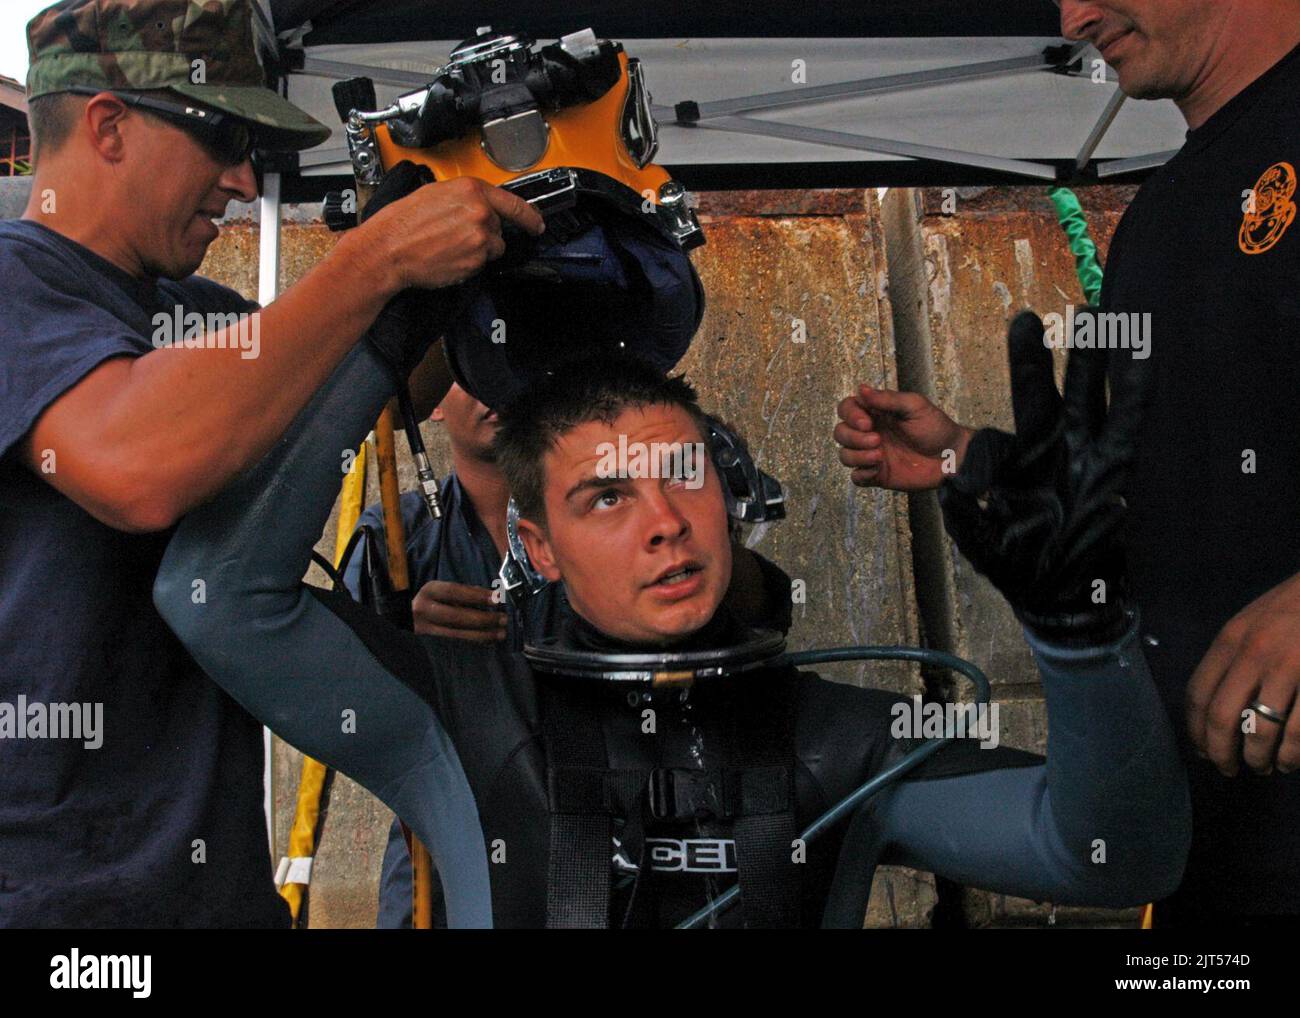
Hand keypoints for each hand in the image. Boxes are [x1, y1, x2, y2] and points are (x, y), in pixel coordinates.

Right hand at [363, 168, 545, 292]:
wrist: (388, 249)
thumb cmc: (402, 222)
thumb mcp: (434, 193)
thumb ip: (463, 196)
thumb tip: (477, 203)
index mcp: (471, 190)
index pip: (513, 202)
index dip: (530, 215)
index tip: (537, 222)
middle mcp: (480, 213)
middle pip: (499, 227)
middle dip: (485, 231)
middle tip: (457, 233)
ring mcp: (480, 239)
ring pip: (493, 247)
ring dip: (478, 248)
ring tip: (450, 244)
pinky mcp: (476, 261)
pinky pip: (482, 263)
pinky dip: (469, 262)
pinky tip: (448, 255)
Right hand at [411, 580, 507, 642]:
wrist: (405, 612)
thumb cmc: (432, 597)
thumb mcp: (444, 588)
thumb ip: (465, 591)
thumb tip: (492, 596)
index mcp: (430, 590)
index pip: (456, 592)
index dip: (477, 596)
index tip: (496, 599)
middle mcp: (425, 609)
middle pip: (457, 616)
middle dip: (483, 619)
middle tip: (503, 619)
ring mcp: (426, 627)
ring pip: (458, 633)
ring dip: (482, 634)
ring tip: (501, 633)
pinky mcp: (431, 639)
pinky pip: (457, 640)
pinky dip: (475, 640)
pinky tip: (490, 640)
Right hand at [834, 385, 971, 490]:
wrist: (952, 458)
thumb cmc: (936, 428)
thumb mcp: (915, 406)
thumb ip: (888, 399)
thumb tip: (861, 388)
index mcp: (876, 413)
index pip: (846, 409)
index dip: (850, 415)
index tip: (867, 422)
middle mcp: (869, 433)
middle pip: (840, 432)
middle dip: (853, 437)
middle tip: (878, 440)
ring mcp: (872, 454)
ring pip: (844, 455)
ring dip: (857, 455)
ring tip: (880, 456)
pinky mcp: (877, 475)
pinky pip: (856, 477)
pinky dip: (862, 473)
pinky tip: (877, 469)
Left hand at [938, 310, 1151, 645]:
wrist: (1058, 597)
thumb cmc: (1018, 567)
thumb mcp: (982, 542)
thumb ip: (966, 515)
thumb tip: (951, 486)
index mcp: (1015, 462)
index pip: (1008, 421)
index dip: (1015, 384)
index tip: (1016, 339)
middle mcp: (1051, 450)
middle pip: (1049, 393)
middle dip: (1046, 357)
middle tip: (1043, 316)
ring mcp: (1084, 457)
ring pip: (1091, 398)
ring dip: (1095, 360)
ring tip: (1097, 319)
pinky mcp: (1113, 471)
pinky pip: (1127, 425)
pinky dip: (1134, 393)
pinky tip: (1141, 357)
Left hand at [1186, 572, 1299, 775]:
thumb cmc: (1294, 609)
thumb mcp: (1251, 623)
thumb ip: (1231, 658)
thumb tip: (1210, 707)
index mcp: (1231, 640)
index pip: (1198, 693)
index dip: (1195, 729)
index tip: (1200, 749)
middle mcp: (1254, 654)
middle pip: (1222, 718)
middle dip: (1220, 752)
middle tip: (1226, 768)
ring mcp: (1289, 668)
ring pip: (1261, 730)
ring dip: (1258, 758)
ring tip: (1262, 767)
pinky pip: (1298, 731)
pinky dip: (1290, 754)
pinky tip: (1288, 761)